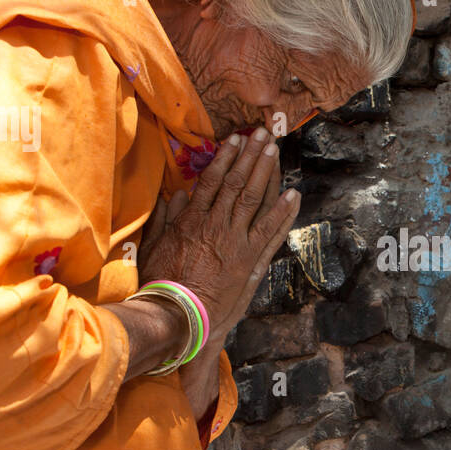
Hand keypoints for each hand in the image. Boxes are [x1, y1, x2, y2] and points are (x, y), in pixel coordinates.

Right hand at [139, 127, 298, 405]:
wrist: (180, 314)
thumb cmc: (162, 283)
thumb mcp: (155, 245)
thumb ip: (167, 218)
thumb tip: (176, 194)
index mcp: (193, 219)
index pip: (213, 180)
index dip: (226, 158)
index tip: (235, 140)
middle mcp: (219, 224)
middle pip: (238, 183)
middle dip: (251, 156)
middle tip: (262, 135)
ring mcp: (239, 242)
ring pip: (255, 200)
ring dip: (267, 173)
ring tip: (275, 151)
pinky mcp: (252, 261)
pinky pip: (272, 232)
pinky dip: (284, 212)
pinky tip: (294, 195)